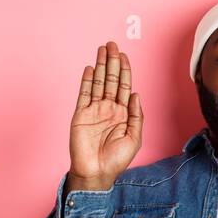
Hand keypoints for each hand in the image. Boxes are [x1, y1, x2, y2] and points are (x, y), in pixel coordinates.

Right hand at [67, 41, 142, 191]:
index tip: (124, 55)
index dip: (125, 70)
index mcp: (123, 114)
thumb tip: (136, 94)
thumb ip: (136, 116)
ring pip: (98, 83)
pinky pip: (84, 94)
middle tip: (112, 44)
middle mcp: (109, 109)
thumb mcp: (134, 138)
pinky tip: (91, 68)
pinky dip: (87, 81)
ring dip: (101, 66)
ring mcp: (94, 110)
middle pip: (111, 80)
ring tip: (102, 49)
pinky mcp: (81, 115)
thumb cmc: (116, 160)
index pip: (124, 86)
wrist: (96, 172)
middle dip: (112, 61)